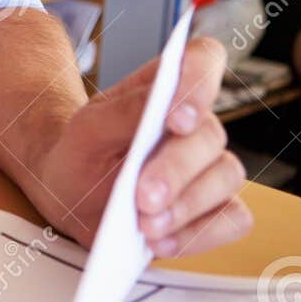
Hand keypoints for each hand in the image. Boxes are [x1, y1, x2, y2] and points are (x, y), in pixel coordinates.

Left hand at [29, 37, 250, 257]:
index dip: (200, 81)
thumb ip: (123, 112)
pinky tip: (161, 242)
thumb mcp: (87, 128)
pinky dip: (200, 235)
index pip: (204, 59)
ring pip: (226, 178)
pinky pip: (232, 220)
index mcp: (165, 88)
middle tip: (143, 197)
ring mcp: (210, 166)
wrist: (67, 193)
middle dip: (176, 170)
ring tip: (145, 226)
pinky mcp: (216, 208)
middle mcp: (195, 124)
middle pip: (211, 135)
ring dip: (186, 207)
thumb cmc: (80, 151)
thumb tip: (161, 103)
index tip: (176, 119)